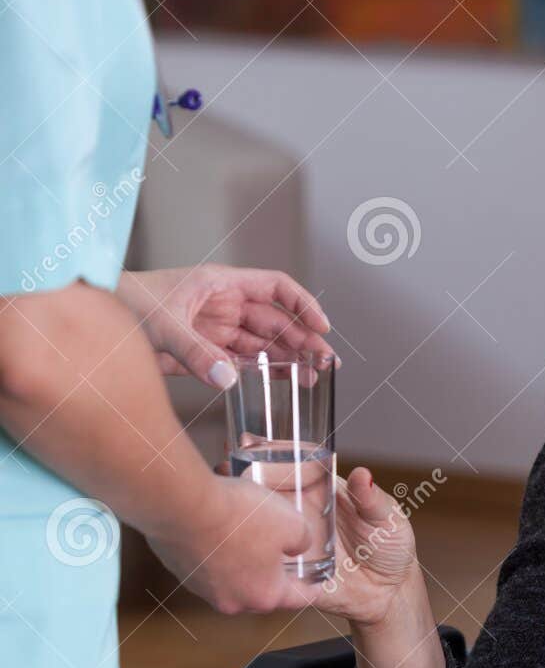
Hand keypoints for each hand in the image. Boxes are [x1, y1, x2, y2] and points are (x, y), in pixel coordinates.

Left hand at [116, 265, 333, 387]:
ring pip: (263, 344)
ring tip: (312, 378)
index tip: (322, 327)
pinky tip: (283, 384)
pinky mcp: (204, 354)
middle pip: (275, 321)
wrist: (95, 315)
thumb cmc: (124, 302)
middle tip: (325, 363)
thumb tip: (227, 378)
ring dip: (287, 359)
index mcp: (221, 284)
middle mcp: (223, 306)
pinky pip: (242, 363)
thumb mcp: (163, 325)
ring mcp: (215, 330)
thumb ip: (196, 352)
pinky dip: (263, 373)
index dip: (302, 305)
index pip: (276, 288)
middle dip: (302, 339)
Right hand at [145, 475, 324, 615]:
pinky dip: (216, 550)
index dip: (312, 588)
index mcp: (265, 596)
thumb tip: (298, 546)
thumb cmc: (239, 517)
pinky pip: (208, 564)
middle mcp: (233, 601)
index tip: (318, 585)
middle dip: (272, 571)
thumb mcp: (292, 522)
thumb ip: (303, 540)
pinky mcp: (181, 571)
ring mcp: (203, 589)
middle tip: (278, 551)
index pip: (299, 598)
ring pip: (232, 577)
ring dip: (241, 559)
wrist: (183, 505)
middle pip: (262, 589)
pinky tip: (219, 527)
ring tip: (245, 532)